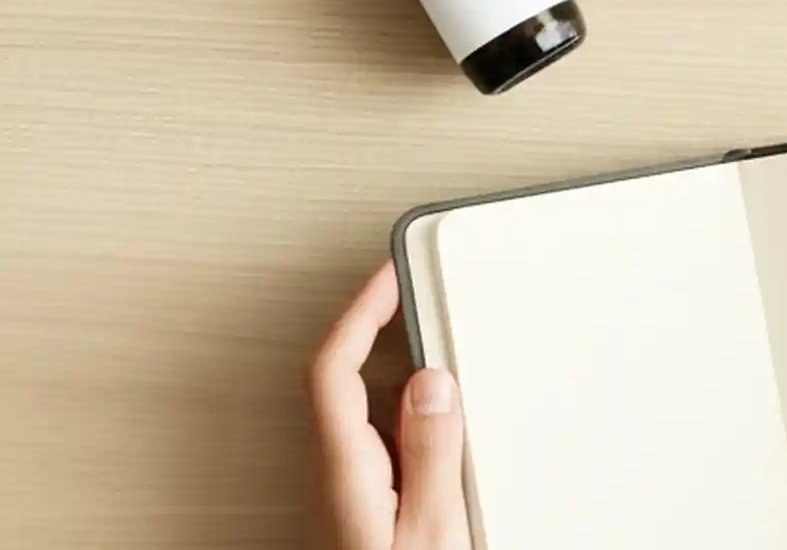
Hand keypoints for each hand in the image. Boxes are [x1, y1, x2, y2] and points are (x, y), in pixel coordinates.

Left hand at [308, 262, 469, 549]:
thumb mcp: (431, 530)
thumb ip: (431, 453)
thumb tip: (432, 380)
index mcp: (345, 471)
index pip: (333, 368)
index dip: (357, 311)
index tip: (390, 273)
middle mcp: (334, 476)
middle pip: (341, 380)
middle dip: (375, 328)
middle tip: (414, 293)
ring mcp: (344, 492)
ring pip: (360, 409)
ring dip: (393, 368)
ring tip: (438, 342)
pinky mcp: (360, 507)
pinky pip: (377, 438)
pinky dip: (406, 409)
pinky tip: (442, 418)